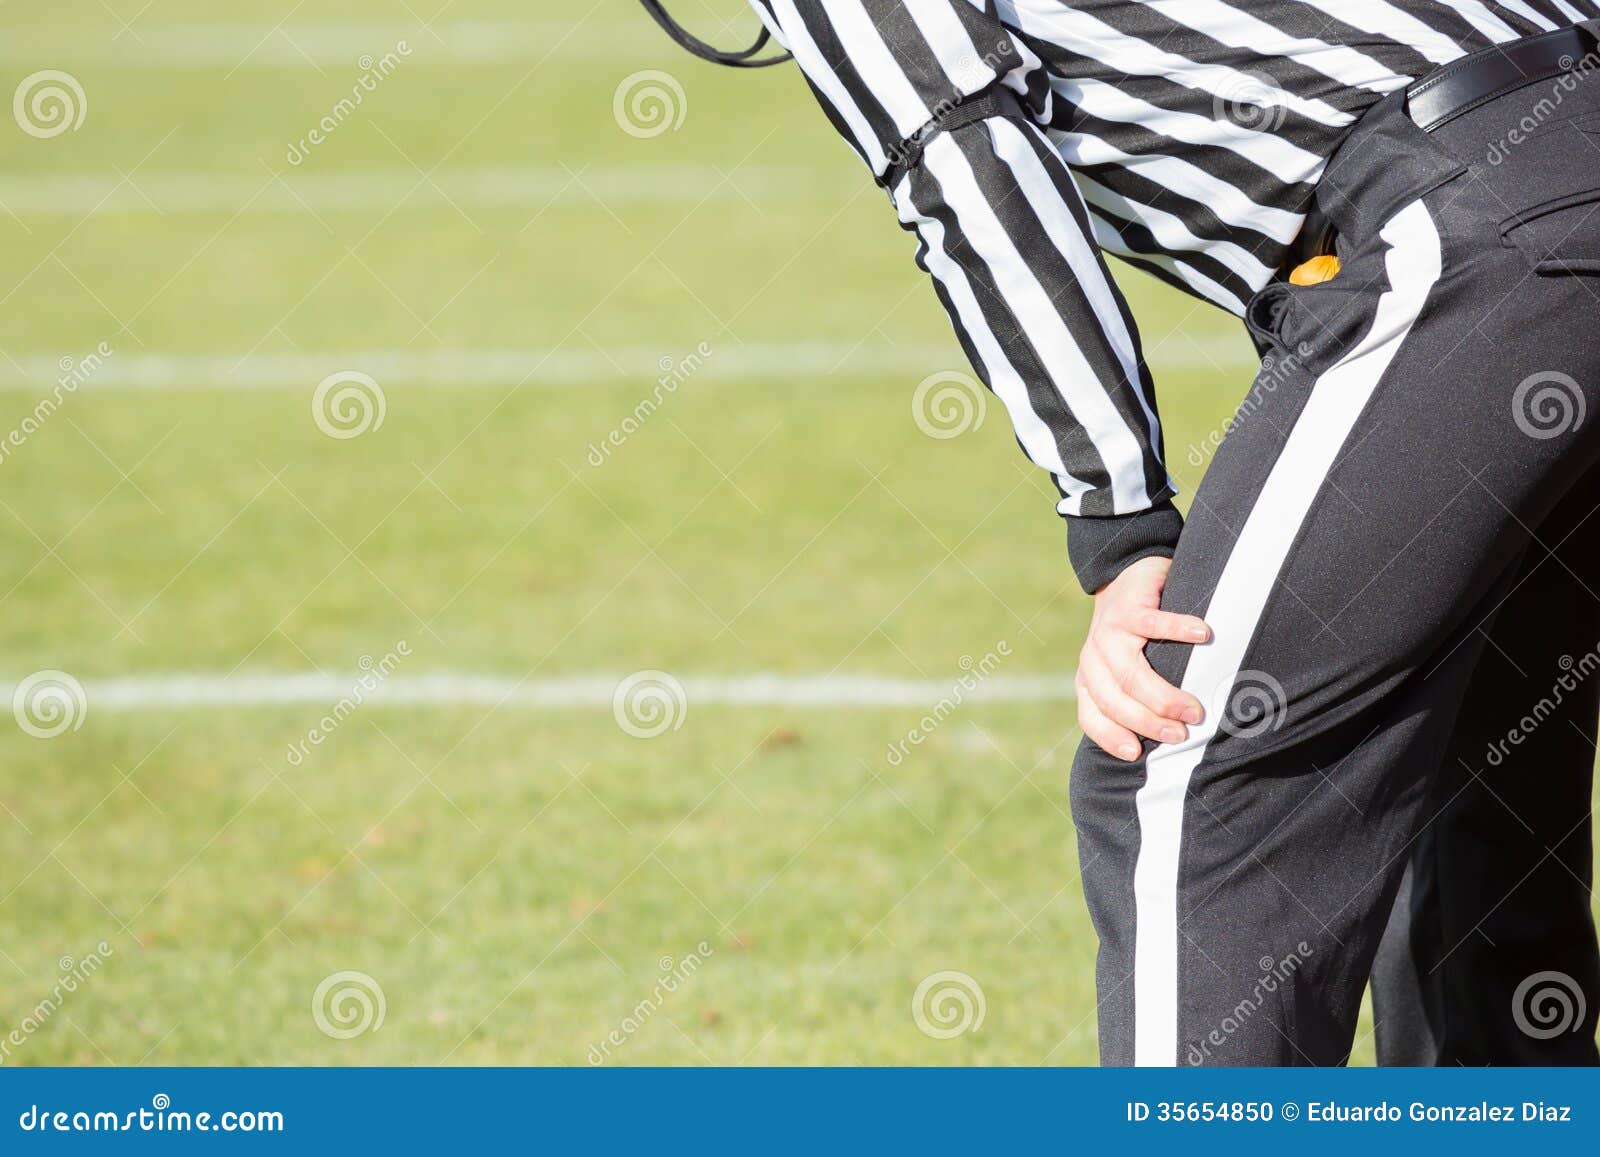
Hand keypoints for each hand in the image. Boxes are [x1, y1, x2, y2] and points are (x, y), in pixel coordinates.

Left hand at [1076, 556, 1210, 761]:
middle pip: (1116, 699)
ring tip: (1193, 709)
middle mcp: (1093, 659)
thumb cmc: (1135, 637)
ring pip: (1130, 673)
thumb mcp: (1122, 670)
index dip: (1110, 738)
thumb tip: (1168, 741)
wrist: (1125, 578)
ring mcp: (1108, 633)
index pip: (1092, 717)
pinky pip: (1154, 623)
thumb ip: (1133, 699)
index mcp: (1089, 680)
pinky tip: (1203, 635)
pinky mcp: (1129, 607)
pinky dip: (1179, 630)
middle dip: (1149, 721)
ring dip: (1163, 696)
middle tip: (1183, 732)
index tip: (1137, 754)